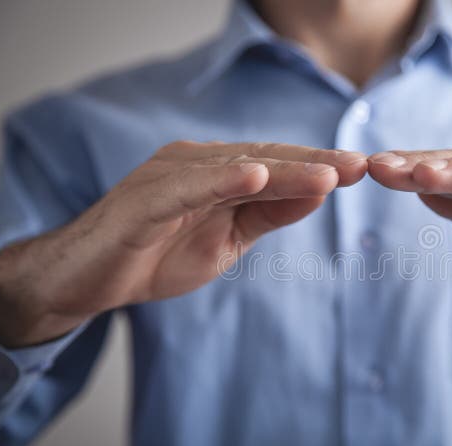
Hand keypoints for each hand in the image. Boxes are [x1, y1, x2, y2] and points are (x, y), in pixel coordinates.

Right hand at [0, 141, 366, 346]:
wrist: (88, 280)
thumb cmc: (157, 256)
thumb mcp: (228, 240)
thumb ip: (268, 216)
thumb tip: (318, 195)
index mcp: (217, 174)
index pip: (277, 165)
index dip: (319, 166)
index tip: (363, 170)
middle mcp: (196, 165)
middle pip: (264, 159)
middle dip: (315, 162)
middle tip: (361, 165)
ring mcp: (168, 177)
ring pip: (235, 168)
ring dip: (284, 169)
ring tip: (329, 171)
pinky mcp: (143, 200)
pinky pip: (188, 187)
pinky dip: (222, 180)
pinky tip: (256, 175)